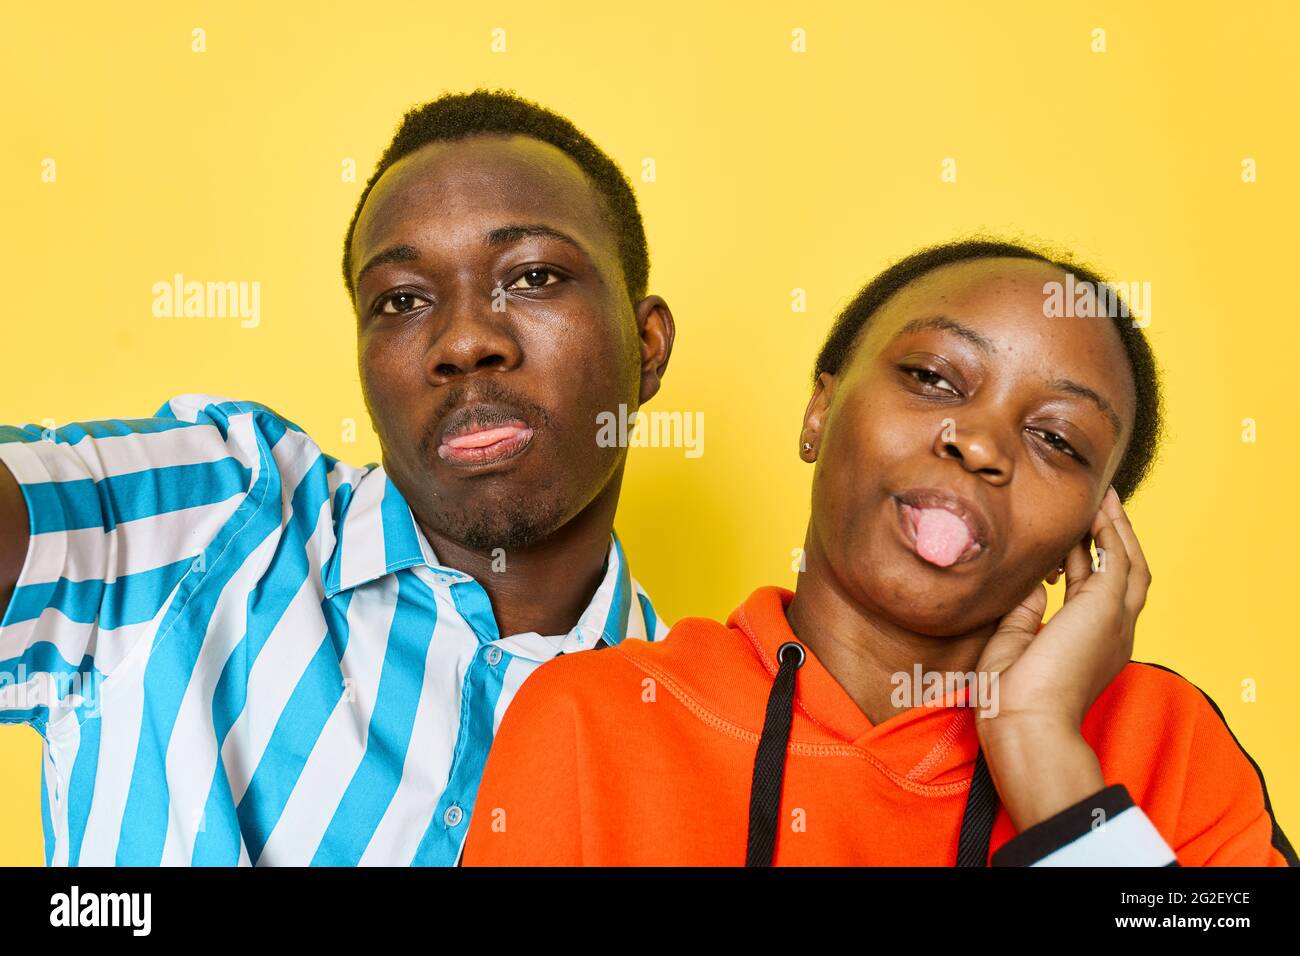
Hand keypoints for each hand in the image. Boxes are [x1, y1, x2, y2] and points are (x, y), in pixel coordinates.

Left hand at [972, 485, 1151, 828]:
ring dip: (1116, 528)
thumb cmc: (1012, 700)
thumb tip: (1035, 584)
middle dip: (1113, 537)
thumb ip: (1028, 612)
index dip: (1088, 560)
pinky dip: (1110, 529)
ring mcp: (1115, 620)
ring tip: (1102, 499)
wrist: (1025, 725)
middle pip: (1123, 573)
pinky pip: (1115, 556)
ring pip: (1128, 562)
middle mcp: (1112, 632)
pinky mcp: (1105, 607)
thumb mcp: (1015, 644)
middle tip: (1100, 506)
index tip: (1074, 537)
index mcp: (1093, 646)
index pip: (1096, 591)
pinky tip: (1098, 509)